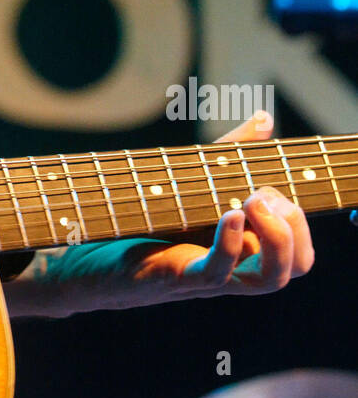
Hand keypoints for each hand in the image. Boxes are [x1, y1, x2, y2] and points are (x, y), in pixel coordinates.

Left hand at [127, 111, 314, 302]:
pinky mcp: (177, 278)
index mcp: (246, 249)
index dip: (302, 221)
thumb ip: (234, 154)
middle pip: (298, 266)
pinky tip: (228, 215)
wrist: (94, 255)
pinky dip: (230, 244)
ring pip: (270, 279)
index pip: (301, 252)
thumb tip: (265, 118)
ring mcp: (210, 277)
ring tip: (253, 202)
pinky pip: (216, 274)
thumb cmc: (150, 218)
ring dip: (276, 238)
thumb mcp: (198, 180)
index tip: (274, 186)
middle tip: (263, 194)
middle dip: (296, 225)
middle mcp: (236, 268)